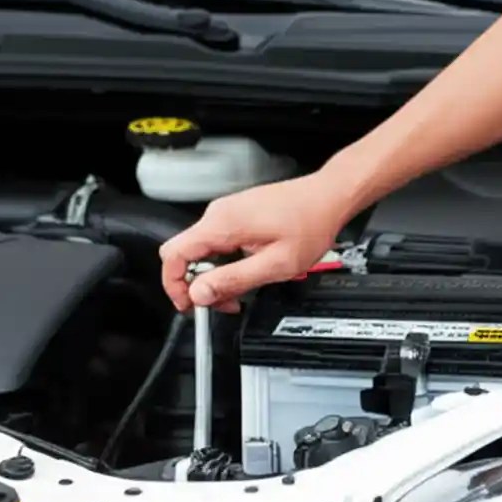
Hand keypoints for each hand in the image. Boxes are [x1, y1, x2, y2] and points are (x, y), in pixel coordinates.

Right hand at [159, 171, 355, 312]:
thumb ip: (233, 280)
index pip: (173, 255)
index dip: (174, 285)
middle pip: (184, 255)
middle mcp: (218, 213)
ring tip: (243, 289)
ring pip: (201, 251)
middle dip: (198, 284)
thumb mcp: (275, 265)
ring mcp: (226, 212)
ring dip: (215, 275)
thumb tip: (200, 294)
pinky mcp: (235, 214)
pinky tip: (247, 270)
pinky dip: (224, 262)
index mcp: (222, 223)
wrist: (328, 197)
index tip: (190, 304)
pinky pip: (216, 242)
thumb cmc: (310, 224)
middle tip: (223, 302)